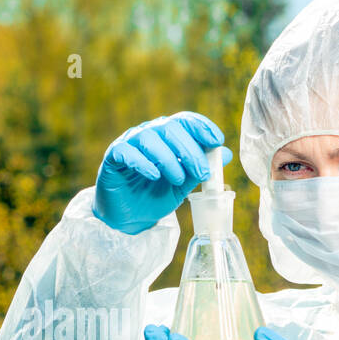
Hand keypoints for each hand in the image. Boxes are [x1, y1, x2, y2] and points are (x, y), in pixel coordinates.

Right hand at [94, 111, 230, 234]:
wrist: (130, 218)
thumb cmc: (155, 196)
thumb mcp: (183, 184)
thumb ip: (199, 168)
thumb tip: (225, 153)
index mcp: (166, 136)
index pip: (185, 121)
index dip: (201, 127)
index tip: (217, 141)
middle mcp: (148, 134)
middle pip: (170, 128)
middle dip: (190, 150)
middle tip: (202, 173)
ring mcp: (129, 143)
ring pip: (149, 137)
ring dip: (169, 158)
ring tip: (179, 180)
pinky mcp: (113, 157)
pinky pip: (126, 151)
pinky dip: (142, 162)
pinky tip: (155, 175)